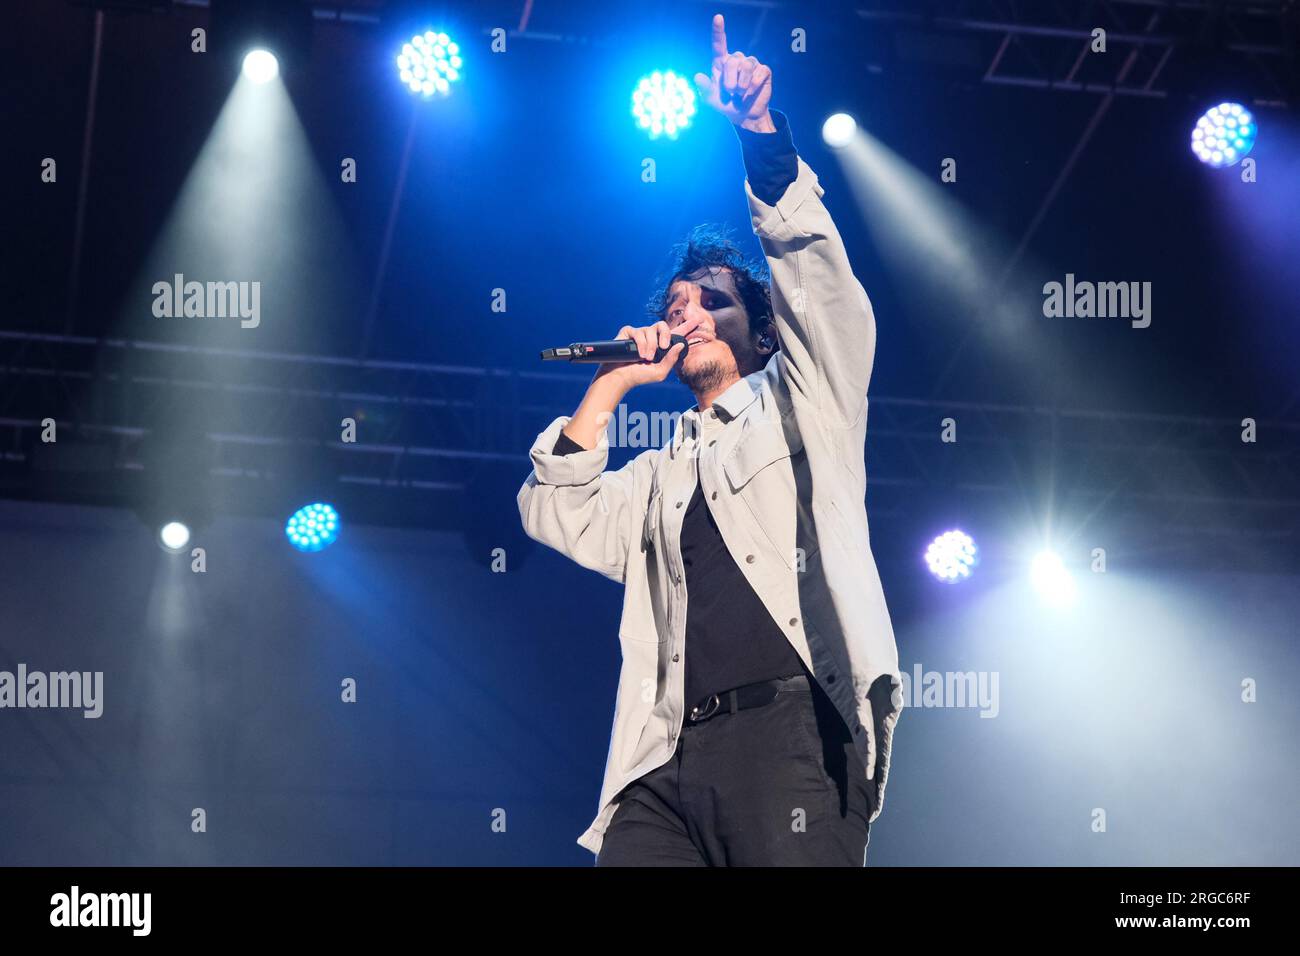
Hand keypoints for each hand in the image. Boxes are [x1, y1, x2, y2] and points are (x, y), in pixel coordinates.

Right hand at [595, 320, 688, 390]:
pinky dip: (640, 343)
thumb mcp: (660, 372)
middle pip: (663, 325)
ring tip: (646, 358)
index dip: (688, 325)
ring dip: (650, 345)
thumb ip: (671, 359)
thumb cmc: (639, 376)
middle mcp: (652, 337)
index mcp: (662, 346)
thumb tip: (679, 344)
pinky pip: (638, 331)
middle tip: (663, 347)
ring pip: (650, 330)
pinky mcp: (628, 332)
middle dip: (665, 335)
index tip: (700, 319)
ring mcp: (640, 333)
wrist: (620, 377)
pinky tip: (639, 354)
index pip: (677, 333)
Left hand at [693, 13, 773, 131]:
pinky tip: (749, 93)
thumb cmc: (726, 105)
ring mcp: (751, 64)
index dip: (718, 31)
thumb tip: (697, 77)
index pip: (719, 44)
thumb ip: (704, 89)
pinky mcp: (763, 71)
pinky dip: (753, 87)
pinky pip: (759, 73)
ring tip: (740, 93)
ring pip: (747, 66)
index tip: (718, 18)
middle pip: (733, 60)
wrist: (744, 116)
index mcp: (721, 63)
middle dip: (730, 81)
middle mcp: (736, 60)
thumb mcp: (711, 100)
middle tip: (731, 92)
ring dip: (742, 84)